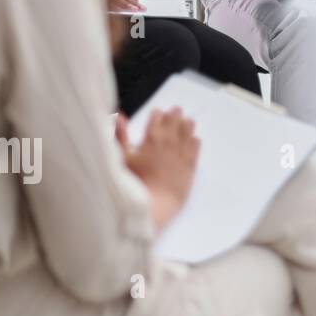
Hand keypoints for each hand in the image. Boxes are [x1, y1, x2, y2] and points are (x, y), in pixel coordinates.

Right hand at [116, 109, 200, 229]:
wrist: (154, 203)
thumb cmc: (135, 182)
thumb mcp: (123, 157)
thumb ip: (120, 135)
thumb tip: (119, 116)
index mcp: (152, 137)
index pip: (157, 116)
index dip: (157, 114)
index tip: (157, 114)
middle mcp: (170, 141)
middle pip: (175, 120)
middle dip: (174, 115)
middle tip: (174, 112)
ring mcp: (182, 152)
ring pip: (188, 129)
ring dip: (186, 125)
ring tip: (186, 122)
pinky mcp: (191, 164)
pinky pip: (196, 146)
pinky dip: (194, 141)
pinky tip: (194, 139)